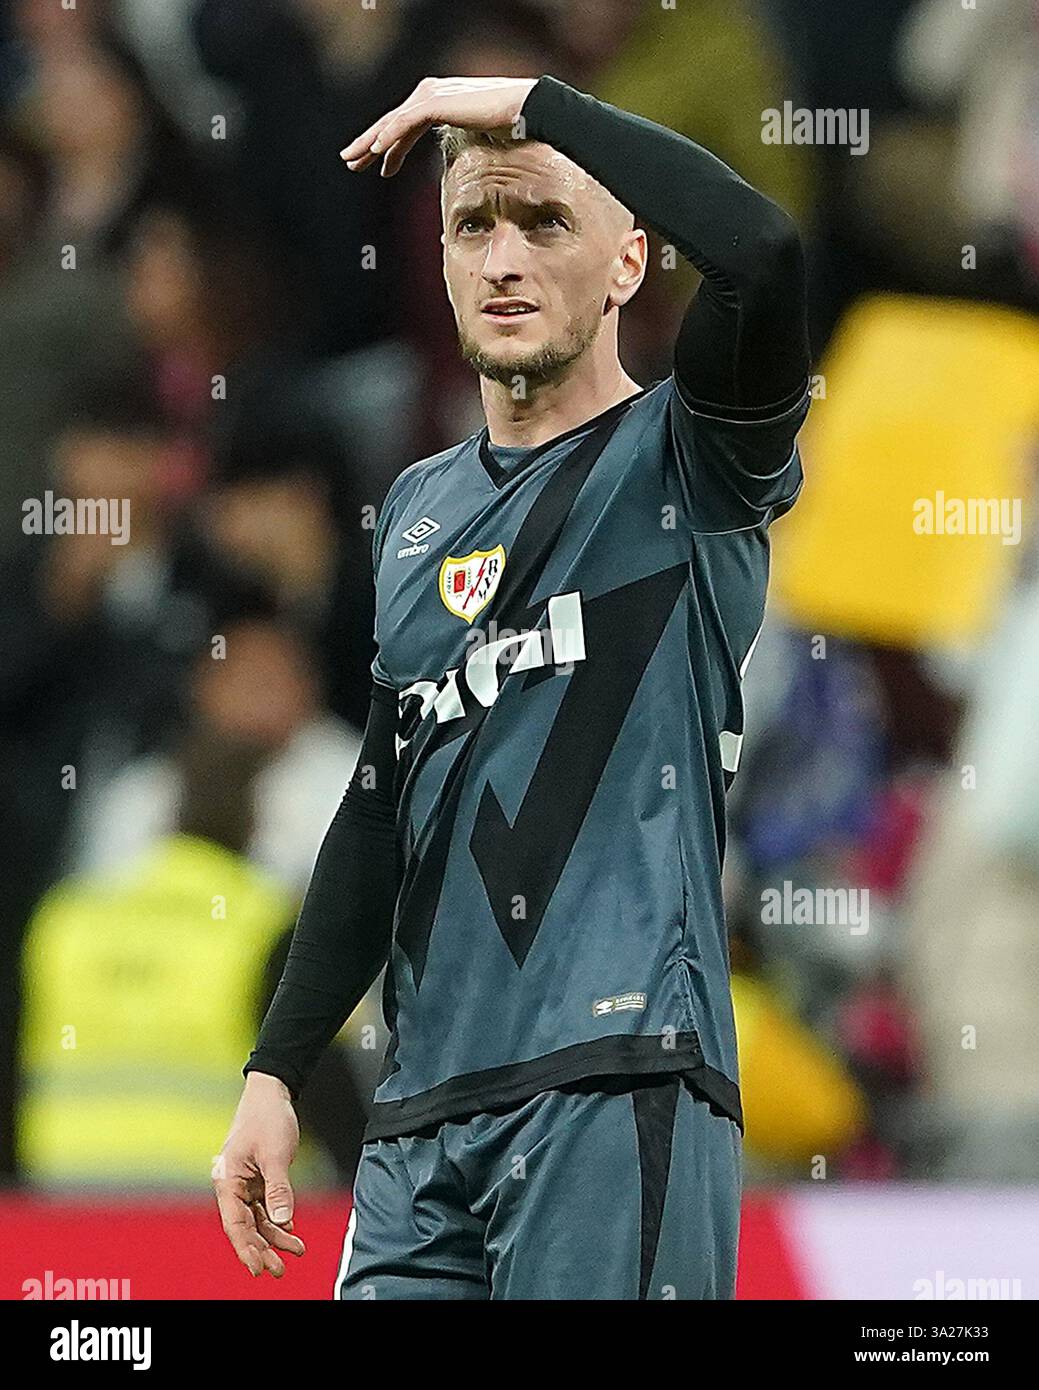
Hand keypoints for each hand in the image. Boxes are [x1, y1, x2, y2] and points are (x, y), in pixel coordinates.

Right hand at [214, 1072, 305, 1278]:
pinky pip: (265, 1205)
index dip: (246, 1250)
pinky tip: (290, 1229)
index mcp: (228, 1181)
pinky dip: (278, 1218)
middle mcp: (233, 1185)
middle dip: (262, 1249)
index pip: (235, 1225)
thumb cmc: (266, 1117)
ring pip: (258, 1218)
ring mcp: (246, 1182)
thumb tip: (282, 1219)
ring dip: (275, 1235)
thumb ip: (278, 1188)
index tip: (258, 1270)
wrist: (272, 1090)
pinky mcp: (258, 1176)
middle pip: (246, 1226)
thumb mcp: (275, 1154)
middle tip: (280, 1270)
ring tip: (296, 1250)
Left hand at [340, 76, 537, 177]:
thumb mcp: (474, 137)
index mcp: (437, 100)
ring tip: (354, 159)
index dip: (388, 147)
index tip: (377, 167)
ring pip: (392, 123)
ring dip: (370, 142)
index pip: (404, 126)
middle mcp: (429, 94)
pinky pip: (406, 123)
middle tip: (350, 161)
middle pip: (391, 124)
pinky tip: (377, 151)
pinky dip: (390, 136)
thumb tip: (459, 164)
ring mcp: (430, 97)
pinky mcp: (435, 103)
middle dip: (369, 143)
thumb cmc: (508, 123)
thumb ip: (458, 143)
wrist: (524, 109)